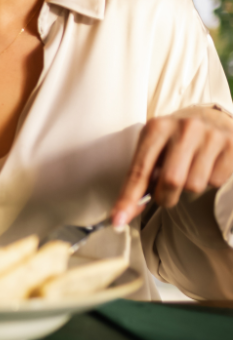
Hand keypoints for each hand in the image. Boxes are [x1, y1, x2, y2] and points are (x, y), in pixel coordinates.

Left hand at [113, 105, 232, 227]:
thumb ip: (139, 179)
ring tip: (187, 172)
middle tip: (164, 195)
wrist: (210, 118)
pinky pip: (216, 182)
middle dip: (164, 197)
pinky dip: (208, 181)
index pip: (139, 171)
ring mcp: (210, 135)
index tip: (118, 221)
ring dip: (188, 189)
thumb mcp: (152, 150)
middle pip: (171, 181)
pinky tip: (206, 166)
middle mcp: (184, 128)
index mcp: (156, 128)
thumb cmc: (174, 140)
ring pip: (194, 185)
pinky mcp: (231, 145)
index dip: (128, 198)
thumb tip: (123, 214)